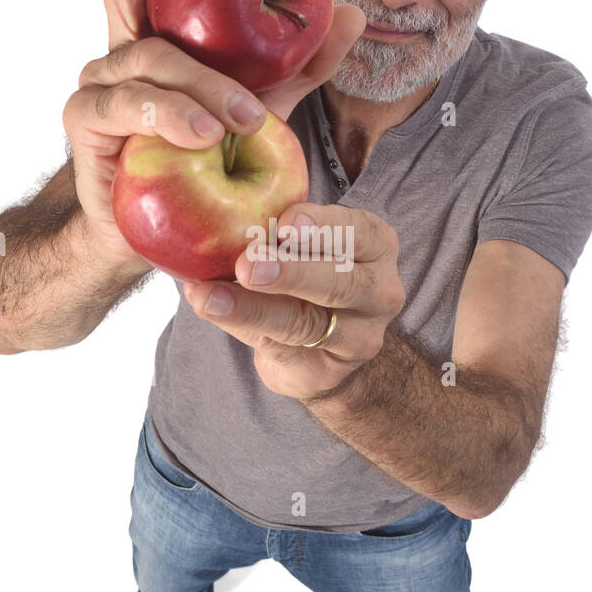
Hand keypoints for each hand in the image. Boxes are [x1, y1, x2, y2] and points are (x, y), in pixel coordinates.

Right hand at [62, 0, 365, 267]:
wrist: (159, 225)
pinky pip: (125, 105)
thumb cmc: (208, 156)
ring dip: (200, 80)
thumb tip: (352, 13)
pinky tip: (204, 133)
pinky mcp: (85, 120)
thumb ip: (303, 62)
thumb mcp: (264, 102)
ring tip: (246, 117)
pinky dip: (169, 115)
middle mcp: (122, 41)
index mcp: (159, 25)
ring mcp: (98, 79)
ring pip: (144, 54)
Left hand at [182, 204, 405, 398]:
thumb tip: (218, 221)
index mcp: (375, 246)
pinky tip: (212, 309)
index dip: (322, 226)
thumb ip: (275, 236)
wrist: (321, 350)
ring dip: (254, 308)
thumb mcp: (306, 246)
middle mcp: (379, 292)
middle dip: (291, 272)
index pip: (359, 231)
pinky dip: (241, 326)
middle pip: (341, 282)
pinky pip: (281, 349)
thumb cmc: (310, 278)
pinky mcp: (327, 371)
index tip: (283, 226)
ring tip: (212, 297)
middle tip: (247, 264)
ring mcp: (359, 337)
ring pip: (306, 322)